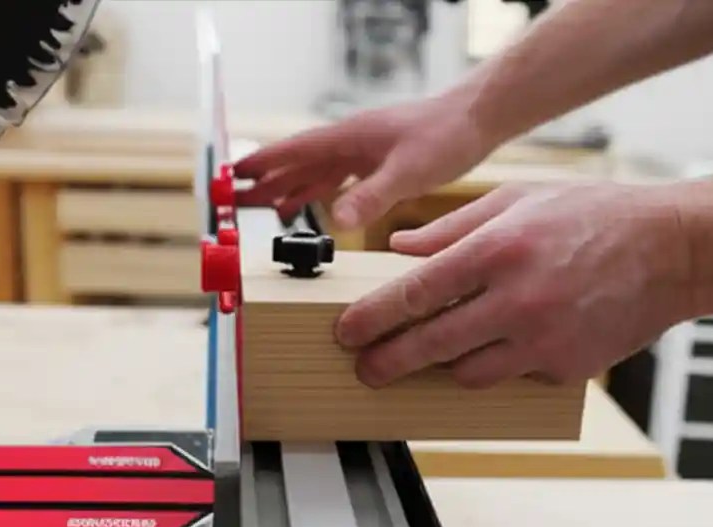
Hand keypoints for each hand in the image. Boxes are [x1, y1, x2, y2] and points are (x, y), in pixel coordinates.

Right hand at [234, 88, 497, 227]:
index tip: (234, 174)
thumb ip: (371, 196)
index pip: (295, 151)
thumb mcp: (408, 171)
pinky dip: (321, 192)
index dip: (263, 163)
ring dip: (291, 188)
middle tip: (237, 201)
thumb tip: (337, 222)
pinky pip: (340, 178)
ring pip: (317, 172)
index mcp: (349, 137)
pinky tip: (315, 205)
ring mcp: (364, 151)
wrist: (478, 118)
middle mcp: (351, 142)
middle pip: (298, 163)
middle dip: (267, 181)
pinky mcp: (379, 160)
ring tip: (267, 209)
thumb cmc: (446, 135)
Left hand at [334, 181, 694, 387]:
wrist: (674, 251)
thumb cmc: (595, 216)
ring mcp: (544, 340)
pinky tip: (502, 346)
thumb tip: (399, 252)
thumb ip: (451, 228)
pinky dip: (500, 365)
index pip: (415, 294)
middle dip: (386, 362)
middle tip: (365, 367)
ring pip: (466, 374)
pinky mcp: (567, 368)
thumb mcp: (517, 200)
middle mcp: (517, 299)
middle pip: (429, 345)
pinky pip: (514, 378)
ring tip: (428, 357)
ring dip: (440, 369)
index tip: (347, 332)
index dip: (372, 319)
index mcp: (498, 249)